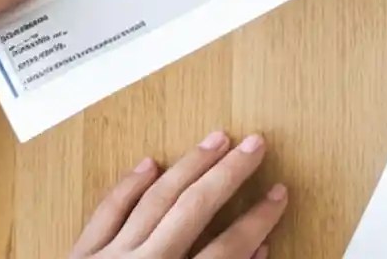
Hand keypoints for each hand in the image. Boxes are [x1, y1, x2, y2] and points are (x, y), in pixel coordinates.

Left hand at [72, 132, 288, 258]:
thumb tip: (256, 254)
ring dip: (188, 166)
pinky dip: (128, 186)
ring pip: (154, 199)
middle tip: (255, 144)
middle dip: (229, 174)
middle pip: (194, 209)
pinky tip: (148, 164)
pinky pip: (106, 213)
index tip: (280, 194)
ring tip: (214, 140)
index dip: (258, 219)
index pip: (227, 249)